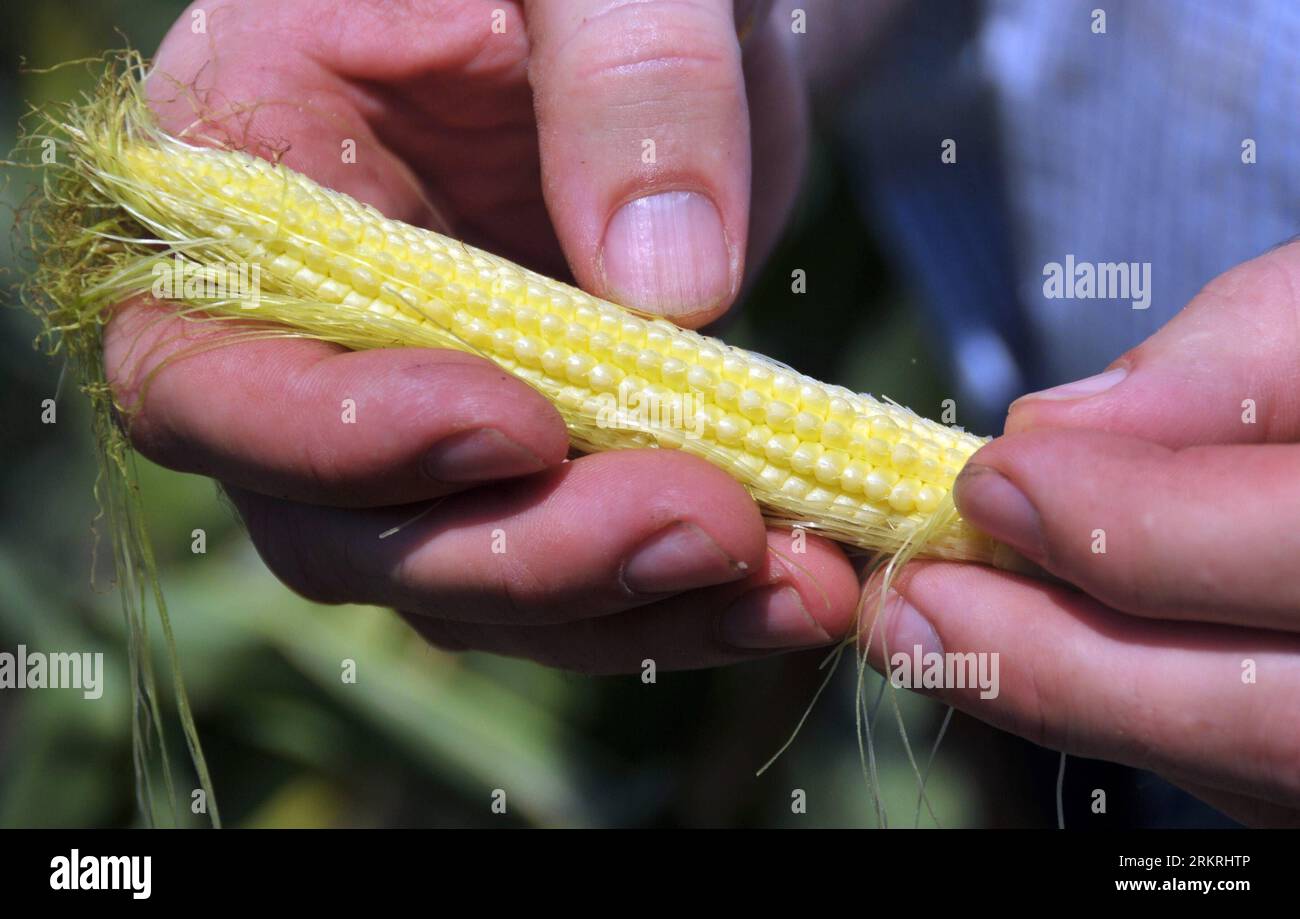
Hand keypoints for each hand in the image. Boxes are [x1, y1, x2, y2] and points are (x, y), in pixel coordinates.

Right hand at [109, 0, 860, 671]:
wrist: (663, 18)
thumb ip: (629, 80)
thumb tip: (671, 293)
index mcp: (242, 191)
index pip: (206, 374)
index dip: (341, 434)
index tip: (519, 424)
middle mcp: (306, 343)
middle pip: (341, 529)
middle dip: (525, 550)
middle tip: (707, 526)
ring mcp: (418, 424)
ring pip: (467, 581)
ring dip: (622, 605)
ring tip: (791, 583)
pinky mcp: (530, 471)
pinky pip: (571, 577)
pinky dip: (677, 601)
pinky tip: (793, 584)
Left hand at [868, 243, 1299, 825]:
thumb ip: (1236, 357)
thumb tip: (1052, 431)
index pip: (1297, 553)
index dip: (1128, 527)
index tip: (988, 481)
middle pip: (1269, 723)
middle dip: (1064, 667)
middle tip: (909, 609)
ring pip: (1251, 771)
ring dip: (1069, 705)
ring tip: (927, 639)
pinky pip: (1248, 772)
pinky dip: (1124, 713)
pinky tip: (1022, 656)